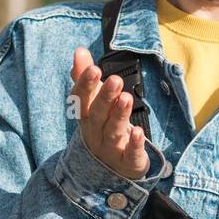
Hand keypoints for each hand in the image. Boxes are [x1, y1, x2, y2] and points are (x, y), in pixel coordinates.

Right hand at [69, 47, 149, 180]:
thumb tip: (79, 51)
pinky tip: (139, 132)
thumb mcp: (92, 102)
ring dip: (119, 115)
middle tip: (116, 80)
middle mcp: (95, 131)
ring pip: (113, 131)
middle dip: (105, 97)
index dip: (86, 84)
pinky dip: (134, 144)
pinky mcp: (127, 161)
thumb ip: (85, 76)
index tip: (94, 68)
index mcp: (86, 114)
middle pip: (98, 113)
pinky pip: (130, 153)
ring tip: (126, 98)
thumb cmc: (101, 125)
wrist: (109, 167)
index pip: (82, 98)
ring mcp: (110, 148)